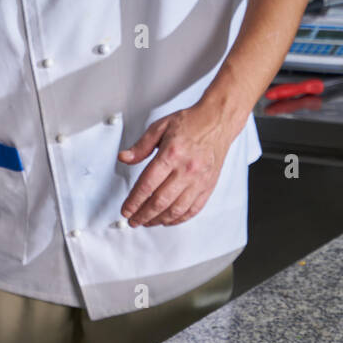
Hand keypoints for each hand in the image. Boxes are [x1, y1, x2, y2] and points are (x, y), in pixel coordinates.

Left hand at [118, 102, 235, 226]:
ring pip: (176, 209)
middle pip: (160, 201)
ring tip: (147, 222)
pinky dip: (178, 219)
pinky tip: (167, 220)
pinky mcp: (208, 186)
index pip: (147, 185)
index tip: (126, 210)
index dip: (134, 202)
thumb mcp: (160, 127)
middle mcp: (187, 170)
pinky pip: (193, 209)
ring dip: (159, 220)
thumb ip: (141, 146)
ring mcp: (199, 180)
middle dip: (143, 215)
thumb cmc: (191, 123)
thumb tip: (124, 158)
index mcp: (172, 154)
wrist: (218, 120)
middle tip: (133, 221)